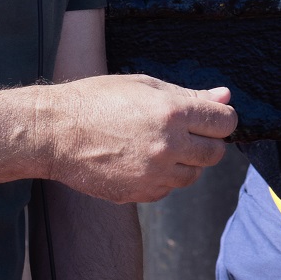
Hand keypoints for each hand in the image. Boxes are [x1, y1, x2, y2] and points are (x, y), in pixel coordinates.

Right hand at [43, 75, 235, 202]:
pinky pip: (168, 189)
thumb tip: (225, 97)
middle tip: (186, 132)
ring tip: (159, 145)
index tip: (210, 118)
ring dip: (186, 162)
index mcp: (173, 113)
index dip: (221, 119)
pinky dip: (163, 178)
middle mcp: (169, 146)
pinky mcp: (140, 194)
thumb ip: (189, 95)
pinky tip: (141, 160)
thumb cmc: (98, 100)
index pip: (225, 123)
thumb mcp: (144, 86)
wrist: (55, 132)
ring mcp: (155, 174)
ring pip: (193, 175)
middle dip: (207, 142)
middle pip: (215, 153)